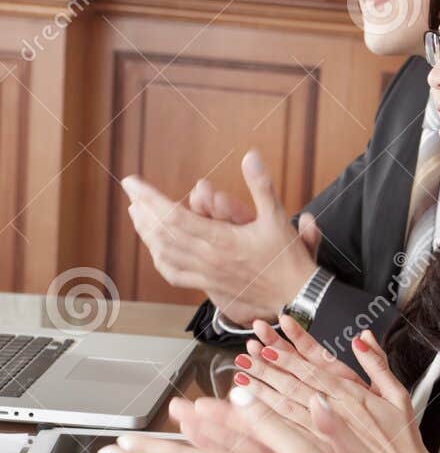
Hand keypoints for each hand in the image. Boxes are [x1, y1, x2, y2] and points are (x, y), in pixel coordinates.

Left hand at [122, 151, 315, 321]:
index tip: (132, 183)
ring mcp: (206, 275)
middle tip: (132, 194)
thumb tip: (250, 156)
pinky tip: (155, 250)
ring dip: (147, 234)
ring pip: (164, 254)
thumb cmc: (287, 259)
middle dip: (143, 211)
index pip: (173, 216)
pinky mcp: (209, 286)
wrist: (295, 296)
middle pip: (162, 234)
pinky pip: (175, 274)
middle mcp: (208, 259)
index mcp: (220, 240)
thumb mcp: (277, 217)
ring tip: (137, 215)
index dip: (149, 198)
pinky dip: (160, 259)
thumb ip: (261, 185)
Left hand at [238, 318, 429, 452]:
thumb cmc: (402, 440)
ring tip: (241, 373)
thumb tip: (362, 338)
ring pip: (286, 405)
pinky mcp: (319, 450)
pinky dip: (267, 418)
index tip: (269, 342)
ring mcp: (325, 431)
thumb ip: (378, 364)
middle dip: (268, 365)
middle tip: (247, 351)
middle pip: (294, 383)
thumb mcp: (399, 396)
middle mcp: (335, 410)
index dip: (289, 353)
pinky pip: (287, 431)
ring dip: (262, 388)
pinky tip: (248, 409)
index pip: (313, 368)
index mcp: (352, 393)